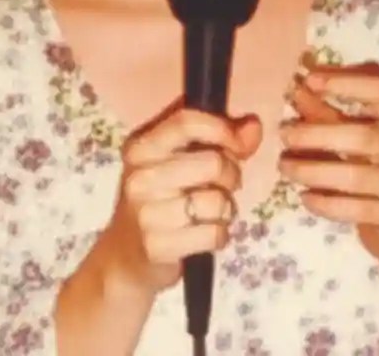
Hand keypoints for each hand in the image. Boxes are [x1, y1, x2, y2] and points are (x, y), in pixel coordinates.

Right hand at [100, 104, 261, 295]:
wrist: (125, 255)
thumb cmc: (159, 200)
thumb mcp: (178, 162)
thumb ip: (218, 139)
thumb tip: (253, 126)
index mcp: (140, 148)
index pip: (187, 122)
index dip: (222, 129)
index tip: (238, 144)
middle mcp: (139, 177)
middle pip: (213, 163)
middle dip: (231, 175)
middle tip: (221, 186)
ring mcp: (146, 213)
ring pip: (217, 201)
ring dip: (226, 209)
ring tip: (210, 212)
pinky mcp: (158, 246)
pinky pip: (215, 233)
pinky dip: (220, 235)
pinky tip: (205, 234)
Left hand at [280, 63, 378, 260]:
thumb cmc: (371, 168)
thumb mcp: (353, 134)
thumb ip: (326, 112)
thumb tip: (296, 86)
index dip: (345, 82)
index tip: (309, 81)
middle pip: (362, 136)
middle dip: (316, 134)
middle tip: (284, 134)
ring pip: (354, 176)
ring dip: (312, 170)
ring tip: (284, 166)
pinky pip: (353, 209)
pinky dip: (324, 203)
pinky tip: (304, 197)